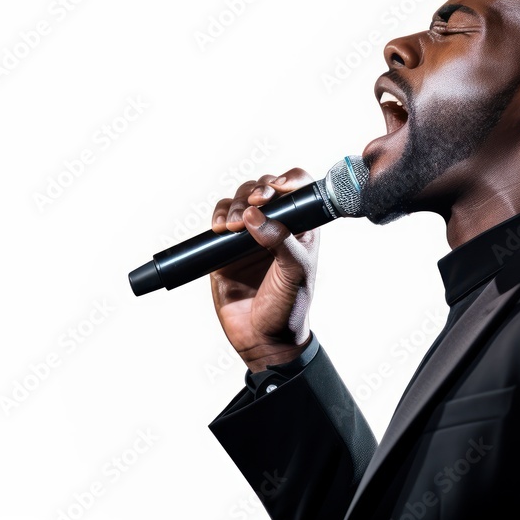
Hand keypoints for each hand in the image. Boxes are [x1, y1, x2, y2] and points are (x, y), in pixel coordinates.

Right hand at [209, 168, 319, 372]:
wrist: (263, 339)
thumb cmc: (290, 306)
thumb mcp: (295, 272)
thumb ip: (280, 241)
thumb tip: (256, 214)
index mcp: (300, 228)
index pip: (298, 191)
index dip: (290, 181)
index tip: (280, 188)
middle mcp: (275, 226)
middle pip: (263, 189)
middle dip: (257, 191)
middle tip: (255, 204)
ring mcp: (249, 236)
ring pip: (240, 201)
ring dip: (236, 205)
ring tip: (234, 225)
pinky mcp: (225, 248)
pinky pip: (220, 220)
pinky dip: (218, 217)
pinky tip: (220, 228)